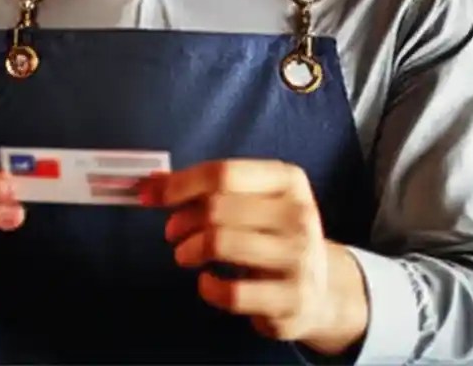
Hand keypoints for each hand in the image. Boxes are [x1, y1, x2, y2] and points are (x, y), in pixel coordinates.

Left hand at [139, 159, 367, 354]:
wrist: (322, 290)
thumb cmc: (273, 236)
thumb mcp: (252, 203)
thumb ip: (204, 190)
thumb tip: (149, 184)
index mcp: (288, 181)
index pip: (224, 173)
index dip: (180, 183)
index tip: (150, 195)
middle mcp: (299, 215)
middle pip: (218, 208)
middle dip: (183, 220)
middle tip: (173, 231)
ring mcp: (299, 258)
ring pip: (221, 244)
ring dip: (189, 250)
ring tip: (185, 254)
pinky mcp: (291, 299)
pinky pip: (232, 292)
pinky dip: (208, 287)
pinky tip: (208, 282)